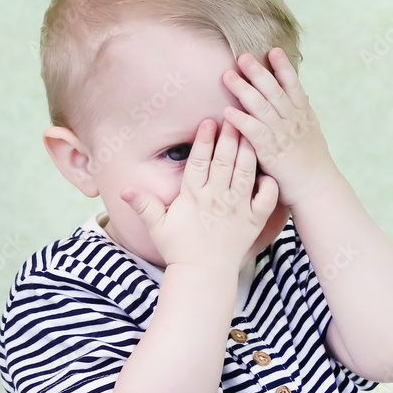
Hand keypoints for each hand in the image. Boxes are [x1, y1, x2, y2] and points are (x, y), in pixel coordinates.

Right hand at [120, 119, 277, 269]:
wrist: (204, 275)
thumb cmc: (178, 249)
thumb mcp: (157, 226)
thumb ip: (143, 205)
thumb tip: (124, 189)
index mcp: (194, 196)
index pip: (199, 161)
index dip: (204, 140)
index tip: (208, 121)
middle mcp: (217, 199)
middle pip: (224, 160)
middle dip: (230, 136)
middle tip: (234, 116)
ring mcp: (238, 209)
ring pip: (245, 172)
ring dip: (248, 151)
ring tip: (252, 131)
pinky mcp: (254, 220)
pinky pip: (267, 197)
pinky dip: (269, 183)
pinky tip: (268, 169)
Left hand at [222, 47, 340, 207]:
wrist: (317, 188)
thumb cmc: (312, 163)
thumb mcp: (312, 132)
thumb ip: (302, 113)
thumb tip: (300, 94)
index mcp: (303, 115)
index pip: (293, 86)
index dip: (283, 68)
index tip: (274, 51)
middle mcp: (294, 121)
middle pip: (274, 92)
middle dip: (258, 73)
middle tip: (242, 57)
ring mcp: (283, 135)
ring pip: (261, 107)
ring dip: (243, 90)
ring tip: (227, 76)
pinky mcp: (271, 152)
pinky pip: (254, 132)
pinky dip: (241, 120)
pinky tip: (227, 111)